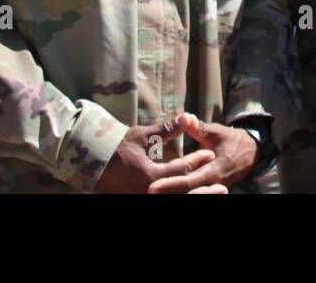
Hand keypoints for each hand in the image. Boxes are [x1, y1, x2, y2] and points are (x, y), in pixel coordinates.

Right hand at [97, 117, 217, 193]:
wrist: (92, 161)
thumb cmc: (117, 146)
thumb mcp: (142, 136)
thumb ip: (166, 130)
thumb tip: (187, 117)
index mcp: (150, 176)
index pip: (180, 168)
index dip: (197, 160)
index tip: (210, 153)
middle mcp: (149, 191)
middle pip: (183, 192)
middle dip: (204, 190)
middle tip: (223, 186)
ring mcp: (144, 197)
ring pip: (175, 198)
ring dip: (196, 196)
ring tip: (215, 194)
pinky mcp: (139, 198)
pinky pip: (165, 198)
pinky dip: (180, 197)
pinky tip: (192, 194)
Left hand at [146, 113, 258, 193]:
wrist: (252, 153)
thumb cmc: (233, 141)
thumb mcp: (217, 133)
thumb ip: (200, 128)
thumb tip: (187, 118)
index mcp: (214, 171)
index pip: (188, 181)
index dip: (170, 184)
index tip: (152, 185)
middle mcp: (211, 183)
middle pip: (185, 192)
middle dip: (167, 191)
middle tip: (148, 191)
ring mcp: (210, 187)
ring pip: (189, 194)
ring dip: (171, 192)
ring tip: (151, 192)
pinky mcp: (208, 187)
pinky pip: (193, 192)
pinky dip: (179, 191)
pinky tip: (165, 190)